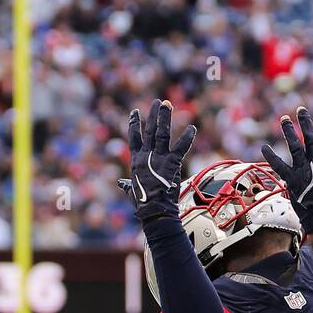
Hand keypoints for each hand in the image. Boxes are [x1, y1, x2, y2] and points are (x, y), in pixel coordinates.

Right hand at [118, 99, 195, 224]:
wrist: (153, 210)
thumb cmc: (143, 203)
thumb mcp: (132, 191)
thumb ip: (126, 185)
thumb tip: (120, 184)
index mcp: (136, 161)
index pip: (134, 138)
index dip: (134, 124)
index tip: (135, 112)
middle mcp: (146, 156)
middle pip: (150, 131)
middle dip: (154, 115)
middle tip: (158, 102)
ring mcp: (158, 159)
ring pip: (162, 134)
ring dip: (165, 118)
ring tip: (167, 104)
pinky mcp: (171, 163)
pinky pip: (180, 148)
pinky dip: (186, 138)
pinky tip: (192, 128)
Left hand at [261, 106, 312, 233]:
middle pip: (311, 139)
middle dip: (306, 123)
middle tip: (300, 109)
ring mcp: (304, 172)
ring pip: (296, 147)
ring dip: (289, 132)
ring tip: (284, 119)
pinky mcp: (292, 180)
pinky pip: (280, 166)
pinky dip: (271, 157)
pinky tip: (264, 147)